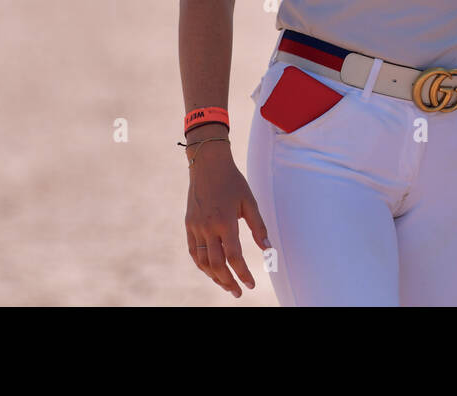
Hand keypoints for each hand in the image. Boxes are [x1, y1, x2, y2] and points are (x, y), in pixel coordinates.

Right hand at [184, 147, 269, 297]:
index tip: (251, 284)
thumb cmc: (232, 181)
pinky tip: (212, 271)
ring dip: (214, 276)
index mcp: (225, 221)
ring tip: (226, 285)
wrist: (207, 164)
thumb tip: (268, 249)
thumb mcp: (249, 201)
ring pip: (202, 261)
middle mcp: (208, 227)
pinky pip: (193, 251)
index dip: (243, 274)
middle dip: (228, 281)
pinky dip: (202, 264)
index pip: (234, 256)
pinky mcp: (189, 225)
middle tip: (238, 292)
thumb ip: (258, 227)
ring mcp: (195, 227)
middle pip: (216, 264)